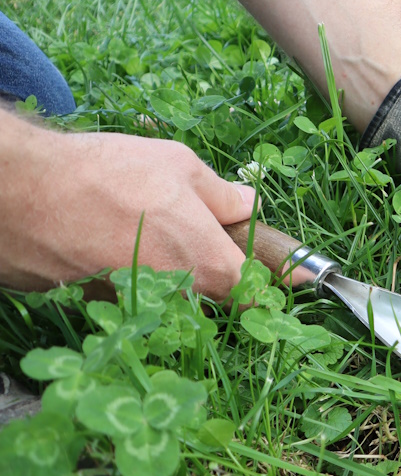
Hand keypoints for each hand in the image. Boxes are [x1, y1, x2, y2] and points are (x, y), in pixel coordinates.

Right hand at [0, 118, 255, 298]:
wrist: (20, 195)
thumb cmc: (107, 175)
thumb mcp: (181, 167)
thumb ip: (223, 194)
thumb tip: (249, 205)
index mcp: (209, 266)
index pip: (258, 292)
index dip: (277, 283)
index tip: (297, 279)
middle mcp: (177, 298)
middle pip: (214, 295)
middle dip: (216, 270)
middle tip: (199, 234)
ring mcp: (136, 307)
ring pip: (170, 295)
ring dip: (169, 271)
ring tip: (140, 229)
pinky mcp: (98, 306)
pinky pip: (130, 294)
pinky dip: (129, 271)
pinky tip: (108, 239)